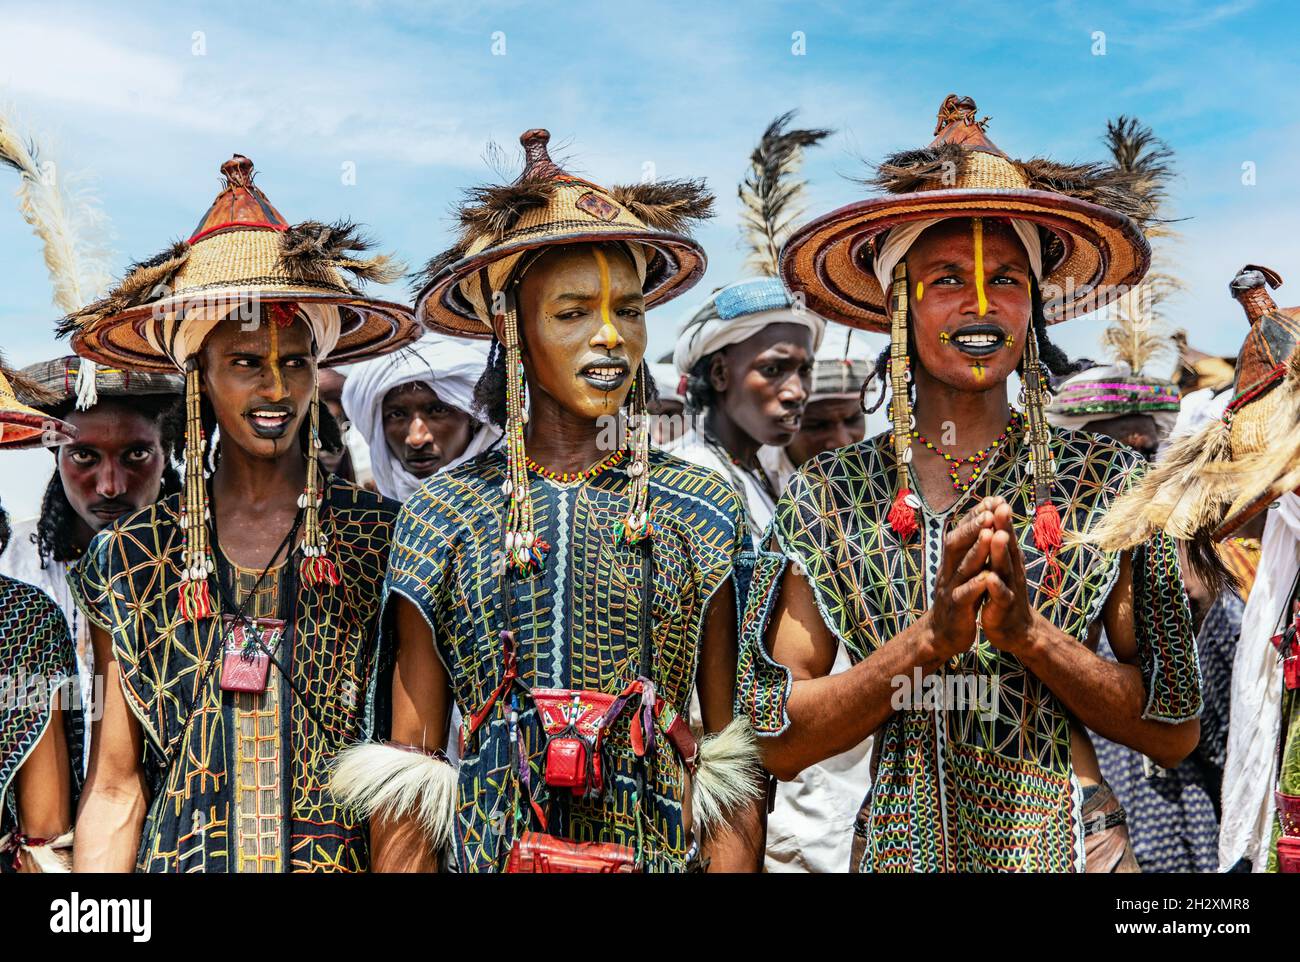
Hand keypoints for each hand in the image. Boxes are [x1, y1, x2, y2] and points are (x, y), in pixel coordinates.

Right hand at [926, 498, 998, 661]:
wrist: (942, 634)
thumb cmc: (958, 599)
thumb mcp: (961, 572)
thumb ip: (970, 551)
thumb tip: (982, 523)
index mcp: (951, 561)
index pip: (960, 533)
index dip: (974, 516)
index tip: (991, 499)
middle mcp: (948, 571)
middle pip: (956, 544)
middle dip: (973, 527)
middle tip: (989, 511)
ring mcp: (951, 589)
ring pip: (963, 567)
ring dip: (977, 550)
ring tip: (990, 534)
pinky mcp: (956, 609)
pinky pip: (966, 596)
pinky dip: (977, 586)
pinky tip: (988, 577)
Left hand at [978, 502, 1037, 656]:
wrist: (1016, 630)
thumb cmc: (1004, 593)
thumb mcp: (1002, 566)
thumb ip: (1000, 545)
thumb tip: (997, 516)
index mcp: (1007, 559)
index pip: (1003, 534)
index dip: (1000, 517)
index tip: (995, 496)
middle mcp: (1011, 570)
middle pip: (1006, 545)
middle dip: (1003, 526)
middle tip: (1001, 506)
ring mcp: (1009, 588)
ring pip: (1004, 568)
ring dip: (1000, 552)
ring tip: (996, 534)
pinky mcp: (1003, 607)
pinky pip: (999, 596)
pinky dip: (996, 588)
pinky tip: (991, 580)